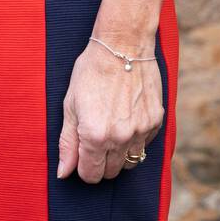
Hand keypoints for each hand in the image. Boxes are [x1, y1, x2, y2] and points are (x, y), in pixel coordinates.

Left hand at [57, 35, 164, 182]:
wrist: (123, 45)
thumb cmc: (91, 71)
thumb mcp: (71, 104)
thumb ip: (67, 142)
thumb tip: (63, 173)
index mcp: (94, 135)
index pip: (91, 175)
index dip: (83, 167)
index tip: (82, 152)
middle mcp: (120, 138)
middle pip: (111, 172)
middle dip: (101, 161)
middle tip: (96, 137)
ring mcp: (141, 130)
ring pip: (130, 162)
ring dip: (119, 153)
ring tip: (112, 128)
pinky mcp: (156, 121)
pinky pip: (145, 145)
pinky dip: (135, 139)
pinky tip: (126, 118)